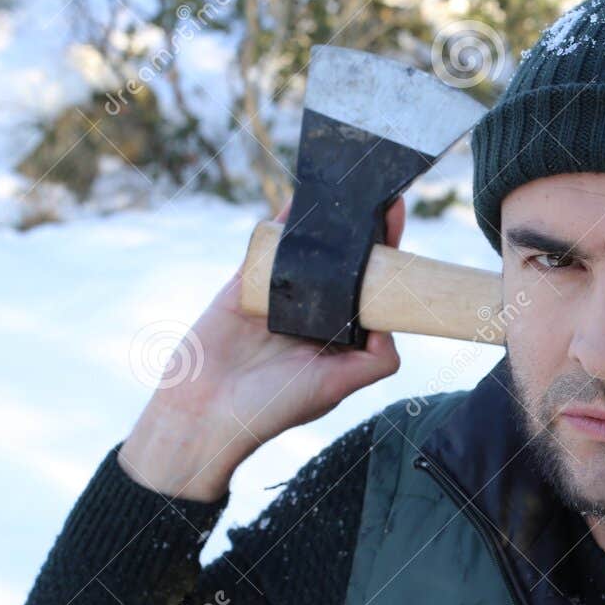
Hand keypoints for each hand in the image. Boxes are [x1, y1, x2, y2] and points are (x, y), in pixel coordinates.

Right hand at [119, 196, 405, 499]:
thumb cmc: (271, 407)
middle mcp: (312, 316)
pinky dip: (284, 222)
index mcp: (337, 339)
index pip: (370, 295)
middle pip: (345, 268)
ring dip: (328, 225)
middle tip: (388, 204)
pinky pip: (268, 247)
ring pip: (309, 254)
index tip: (401, 238)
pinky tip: (302, 198)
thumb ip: (371, 362)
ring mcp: (279, 297)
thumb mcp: (333, 387)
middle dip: (366, 238)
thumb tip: (393, 324)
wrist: (204, 411)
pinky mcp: (246, 284)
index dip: (387, 267)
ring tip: (354, 192)